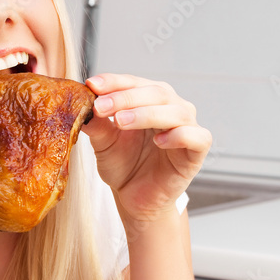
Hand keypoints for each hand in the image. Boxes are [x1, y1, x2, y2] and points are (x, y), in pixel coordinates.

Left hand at [83, 73, 210, 222]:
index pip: (133, 83)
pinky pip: (196, 137)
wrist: (134, 197)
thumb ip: (97, 124)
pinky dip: (178, 136)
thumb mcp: (104, 143)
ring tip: (120, 122)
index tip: (92, 85)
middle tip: (100, 106)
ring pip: (175, 111)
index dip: (113, 82)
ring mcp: (188, 127)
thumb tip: (82, 104)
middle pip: (155, 92)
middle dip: (125, 98)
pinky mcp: (197, 151)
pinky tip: (158, 141)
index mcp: (149, 99)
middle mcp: (171, 107)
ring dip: (146, 113)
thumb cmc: (123, 165)